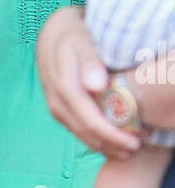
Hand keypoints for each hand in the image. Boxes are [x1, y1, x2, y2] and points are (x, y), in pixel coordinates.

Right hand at [35, 6, 140, 159]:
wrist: (51, 38)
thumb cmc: (72, 37)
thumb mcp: (81, 42)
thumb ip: (89, 63)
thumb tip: (97, 85)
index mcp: (64, 88)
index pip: (90, 120)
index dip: (112, 135)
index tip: (134, 140)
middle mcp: (57, 103)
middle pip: (85, 132)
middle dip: (111, 144)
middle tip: (136, 148)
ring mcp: (56, 109)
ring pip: (80, 135)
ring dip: (103, 145)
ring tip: (126, 150)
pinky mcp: (59, 111)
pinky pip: (77, 130)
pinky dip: (95, 138)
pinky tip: (110, 141)